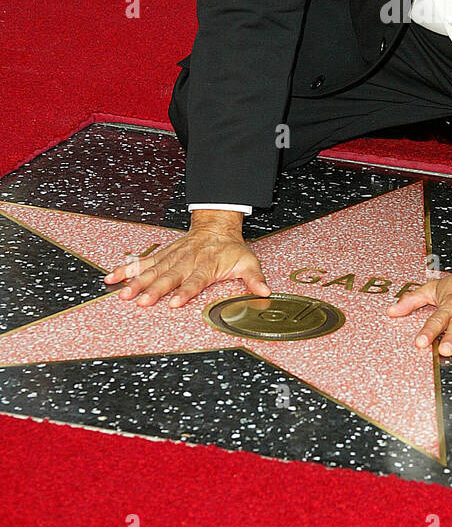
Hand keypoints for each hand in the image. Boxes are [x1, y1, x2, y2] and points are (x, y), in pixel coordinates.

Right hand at [103, 223, 267, 308]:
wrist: (216, 224)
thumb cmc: (230, 247)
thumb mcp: (247, 261)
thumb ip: (253, 278)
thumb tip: (264, 292)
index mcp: (207, 264)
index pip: (195, 280)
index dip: (185, 291)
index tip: (175, 302)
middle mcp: (187, 260)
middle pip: (169, 276)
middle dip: (155, 289)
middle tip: (142, 302)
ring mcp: (172, 256)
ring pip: (153, 270)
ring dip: (137, 282)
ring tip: (123, 294)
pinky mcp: (162, 255)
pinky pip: (143, 262)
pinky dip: (127, 270)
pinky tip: (112, 278)